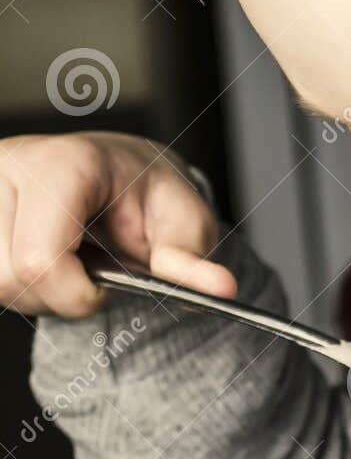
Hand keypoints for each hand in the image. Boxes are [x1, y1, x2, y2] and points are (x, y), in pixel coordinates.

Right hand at [0, 132, 236, 316]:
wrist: (120, 170)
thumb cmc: (148, 192)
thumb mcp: (184, 221)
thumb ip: (191, 257)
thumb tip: (221, 289)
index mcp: (65, 163)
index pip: (41, 259)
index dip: (74, 293)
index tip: (103, 289)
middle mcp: (12, 164)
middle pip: (10, 277)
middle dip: (55, 294)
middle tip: (86, 271)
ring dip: (32, 291)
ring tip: (64, 261)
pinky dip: (15, 282)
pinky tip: (42, 257)